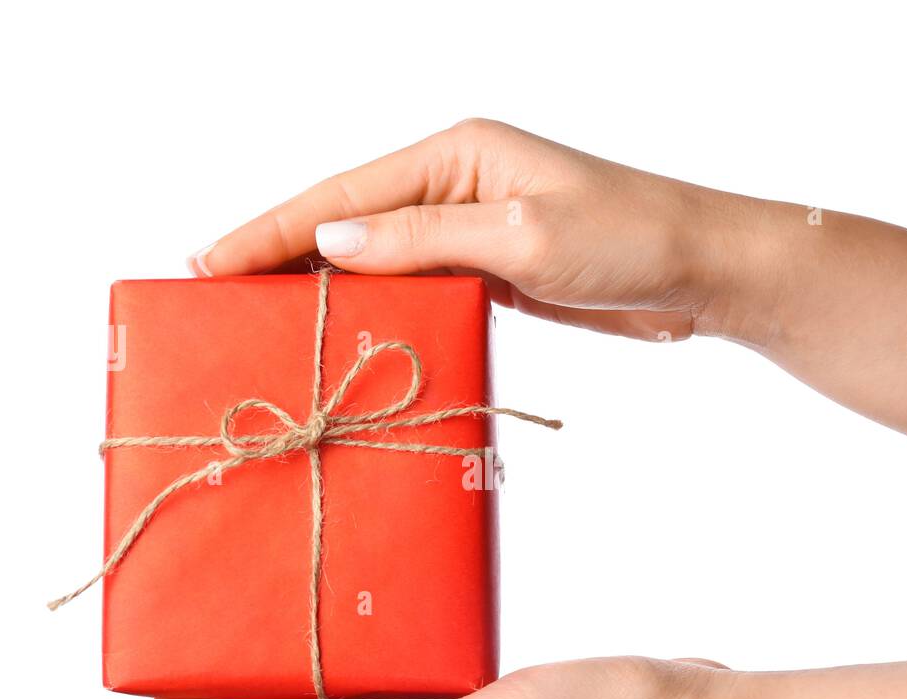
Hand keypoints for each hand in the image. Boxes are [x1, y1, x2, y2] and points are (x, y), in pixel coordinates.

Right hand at [187, 119, 776, 342]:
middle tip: (213, 299)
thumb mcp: (521, 235)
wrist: (696, 270)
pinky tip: (341, 334)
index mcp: (455, 155)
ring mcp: (468, 229)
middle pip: (346, 222)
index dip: (272, 227)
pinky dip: (373, 308)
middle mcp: (453, 185)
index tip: (210, 261)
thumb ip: (424, 238)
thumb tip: (331, 240)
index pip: (342, 194)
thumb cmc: (625, 237)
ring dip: (323, 288)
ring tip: (261, 324)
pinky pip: (413, 286)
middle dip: (281, 257)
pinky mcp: (487, 270)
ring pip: (374, 258)